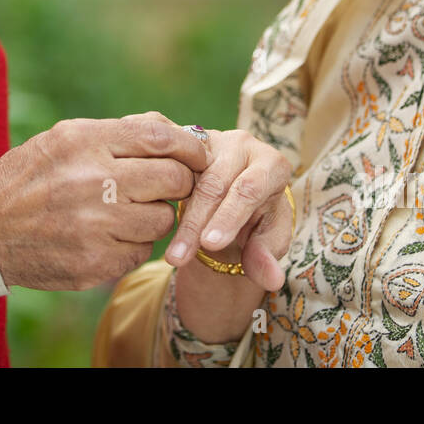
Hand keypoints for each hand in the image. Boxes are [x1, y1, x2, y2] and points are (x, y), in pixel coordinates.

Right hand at [0, 112, 208, 290]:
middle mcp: (93, 181)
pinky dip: (132, 244)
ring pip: (162, 221)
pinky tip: (107, 237)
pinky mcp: (94, 263)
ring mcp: (95, 226)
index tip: (199, 155)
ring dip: (155, 217)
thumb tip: (181, 132)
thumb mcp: (68, 137)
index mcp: (86, 141)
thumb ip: (123, 132)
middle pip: (173, 181)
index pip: (161, 138)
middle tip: (167, 187)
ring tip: (127, 212)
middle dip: (180, 184)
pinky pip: (140, 252)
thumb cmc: (34, 175)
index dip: (190, 147)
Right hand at [164, 128, 292, 344]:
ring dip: (177, 217)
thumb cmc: (258, 221)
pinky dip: (160, 196)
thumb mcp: (268, 239)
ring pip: (187, 177)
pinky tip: (151, 222)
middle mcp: (242, 145)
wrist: (236, 204)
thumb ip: (268, 255)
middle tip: (181, 257)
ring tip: (170, 254)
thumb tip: (272, 280)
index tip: (211, 244)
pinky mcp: (185, 147)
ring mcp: (210, 143)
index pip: (250, 187)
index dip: (229, 216)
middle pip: (215, 183)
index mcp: (271, 163)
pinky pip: (168, 169)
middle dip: (197, 222)